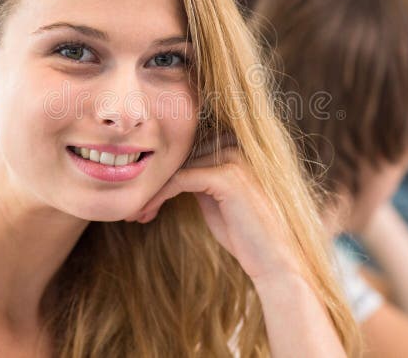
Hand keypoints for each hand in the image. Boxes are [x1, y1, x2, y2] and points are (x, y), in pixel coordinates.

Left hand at [128, 134, 302, 281]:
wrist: (274, 261)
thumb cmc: (246, 235)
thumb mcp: (216, 200)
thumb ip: (198, 180)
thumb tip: (169, 174)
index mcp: (235, 147)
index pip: (187, 148)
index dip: (163, 171)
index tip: (142, 197)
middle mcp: (236, 146)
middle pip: (179, 155)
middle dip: (154, 181)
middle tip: (132, 206)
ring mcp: (233, 159)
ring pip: (177, 166)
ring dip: (152, 189)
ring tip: (135, 212)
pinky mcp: (227, 176)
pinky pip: (180, 180)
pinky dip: (159, 195)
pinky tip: (145, 212)